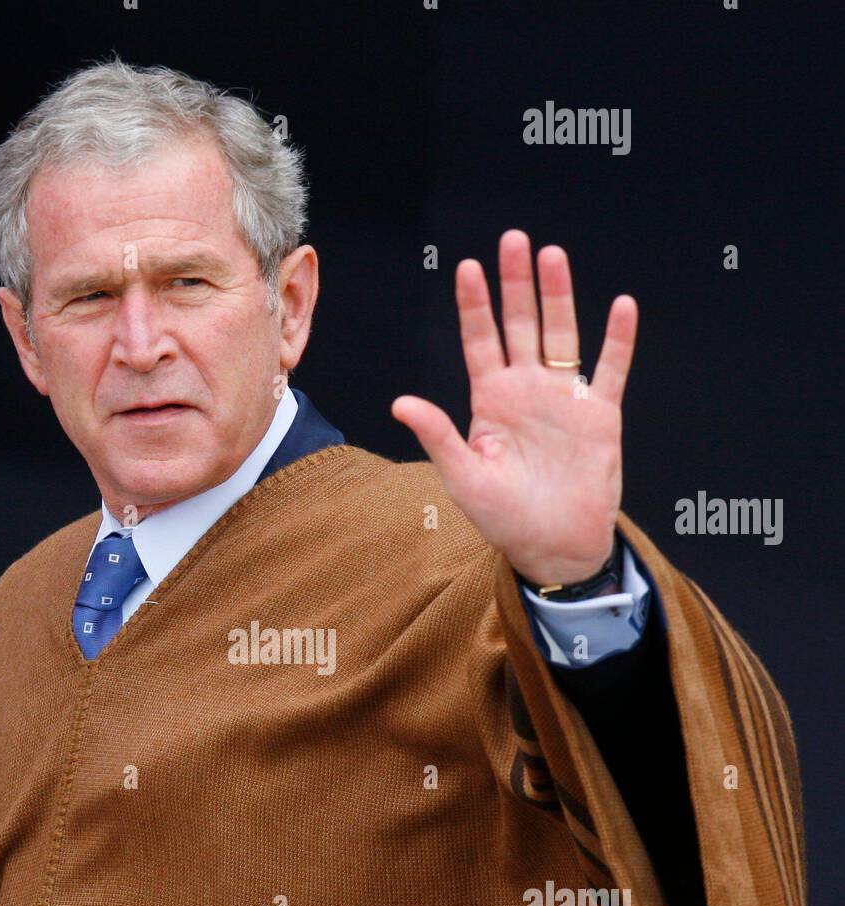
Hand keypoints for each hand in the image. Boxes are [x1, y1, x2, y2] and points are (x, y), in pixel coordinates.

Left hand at [391, 229, 637, 587]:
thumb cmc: (504, 519)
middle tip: (513, 240)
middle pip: (521, 325)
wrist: (554, 548)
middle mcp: (527, 392)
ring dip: (558, 296)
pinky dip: (617, 339)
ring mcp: (564, 400)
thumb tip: (400, 403)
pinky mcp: (599, 416)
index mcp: (491, 403)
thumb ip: (438, 435)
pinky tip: (622, 306)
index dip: (475, 306)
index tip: (467, 267)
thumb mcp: (464, 477)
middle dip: (516, 283)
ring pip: (561, 335)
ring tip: (553, 256)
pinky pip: (610, 370)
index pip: (480, 342)